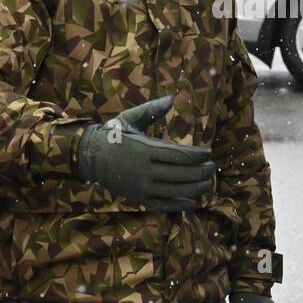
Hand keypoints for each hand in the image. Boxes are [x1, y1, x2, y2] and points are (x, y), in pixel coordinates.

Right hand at [75, 95, 215, 210]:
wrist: (89, 157)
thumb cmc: (113, 135)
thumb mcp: (130, 118)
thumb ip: (152, 109)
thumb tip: (171, 98)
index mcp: (146, 149)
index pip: (179, 155)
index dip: (198, 156)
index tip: (209, 153)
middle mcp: (145, 170)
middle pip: (182, 174)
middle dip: (201, 172)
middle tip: (213, 169)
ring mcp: (142, 186)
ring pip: (176, 191)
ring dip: (196, 189)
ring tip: (209, 184)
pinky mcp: (138, 198)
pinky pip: (163, 204)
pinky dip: (179, 204)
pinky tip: (192, 201)